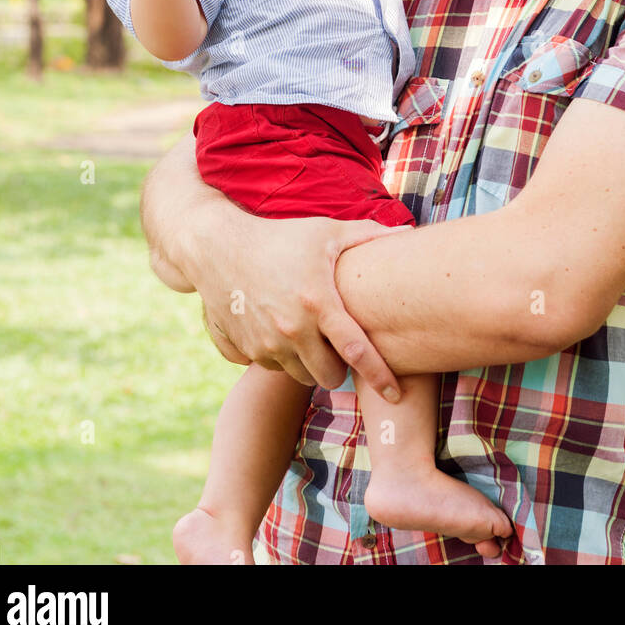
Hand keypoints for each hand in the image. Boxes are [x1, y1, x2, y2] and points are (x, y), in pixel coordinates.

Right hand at [183, 197, 410, 400]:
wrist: (217, 246)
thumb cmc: (279, 235)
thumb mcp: (325, 231)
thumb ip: (368, 235)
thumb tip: (407, 232)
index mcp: (317, 303)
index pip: (357, 352)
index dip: (380, 376)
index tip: (396, 393)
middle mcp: (291, 330)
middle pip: (329, 376)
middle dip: (339, 368)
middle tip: (338, 345)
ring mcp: (265, 343)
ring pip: (300, 376)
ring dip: (311, 364)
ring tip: (311, 337)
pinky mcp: (245, 349)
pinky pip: (274, 368)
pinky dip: (284, 358)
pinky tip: (284, 333)